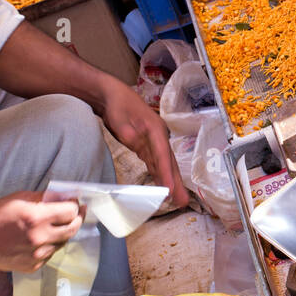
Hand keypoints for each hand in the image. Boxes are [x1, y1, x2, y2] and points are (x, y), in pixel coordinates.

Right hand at [0, 193, 83, 273]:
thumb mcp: (18, 199)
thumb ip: (44, 198)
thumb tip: (65, 196)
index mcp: (36, 218)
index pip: (70, 211)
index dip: (75, 205)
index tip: (75, 202)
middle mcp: (39, 238)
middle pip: (73, 228)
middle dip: (77, 218)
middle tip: (77, 212)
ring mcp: (37, 255)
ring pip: (63, 242)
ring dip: (62, 232)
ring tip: (51, 224)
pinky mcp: (33, 266)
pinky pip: (51, 254)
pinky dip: (49, 245)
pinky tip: (39, 238)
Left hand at [98, 78, 188, 207]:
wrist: (112, 95)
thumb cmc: (118, 105)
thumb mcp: (121, 120)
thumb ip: (130, 134)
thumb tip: (137, 146)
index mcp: (155, 130)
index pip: (162, 155)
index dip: (167, 173)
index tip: (170, 189)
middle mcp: (158, 136)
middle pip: (168, 162)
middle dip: (175, 182)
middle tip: (183, 201)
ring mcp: (153, 141)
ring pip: (163, 164)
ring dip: (169, 181)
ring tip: (177, 199)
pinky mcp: (146, 145)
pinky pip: (155, 162)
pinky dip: (160, 174)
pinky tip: (163, 186)